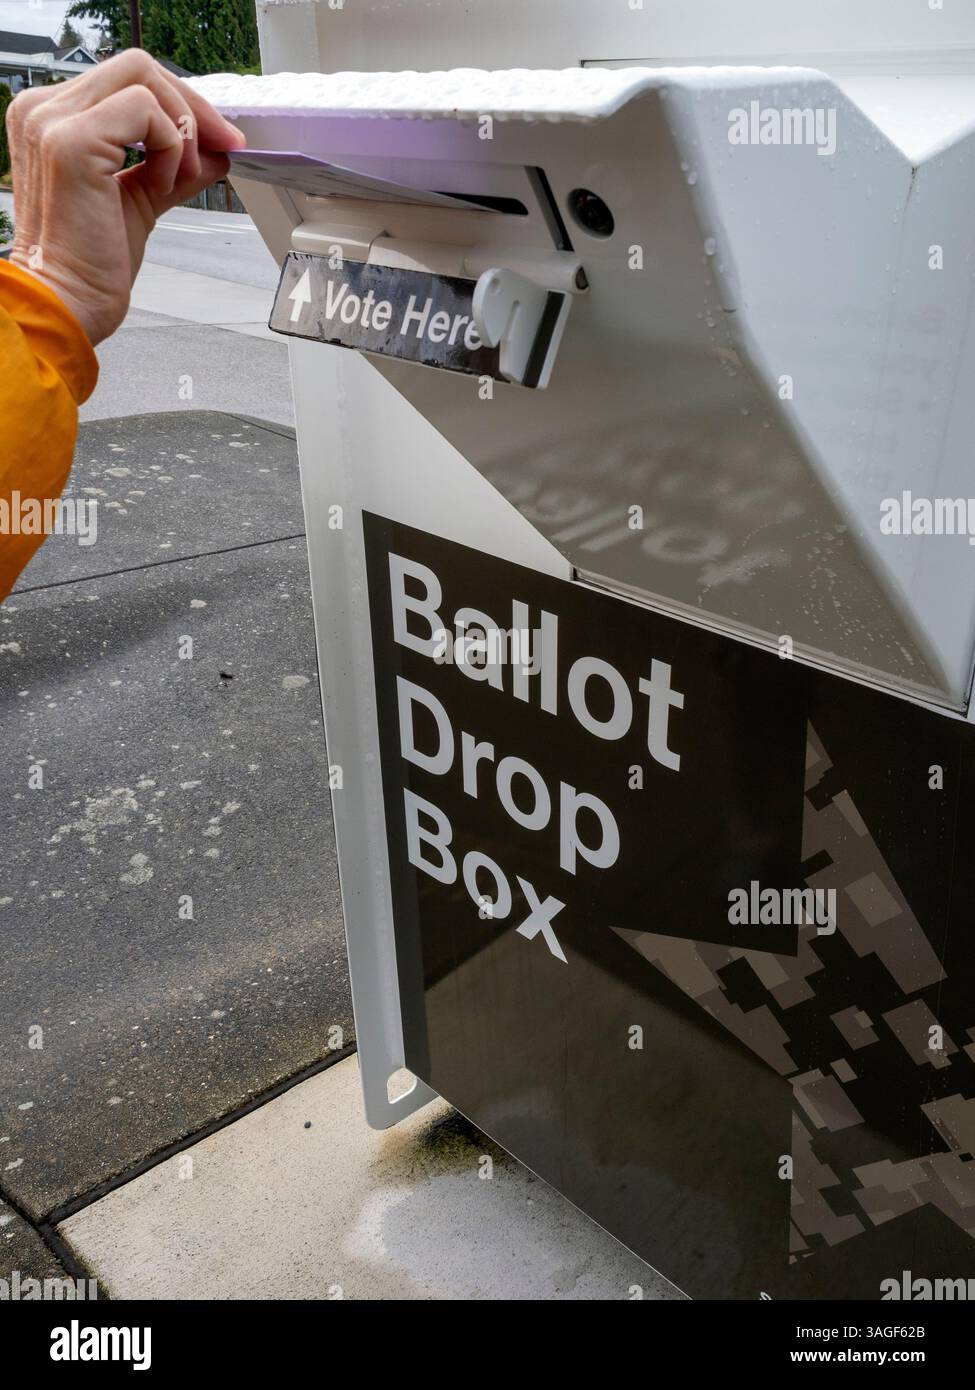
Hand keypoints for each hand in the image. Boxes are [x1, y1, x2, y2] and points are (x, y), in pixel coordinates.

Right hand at [5, 50, 245, 344]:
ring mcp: (53, 120)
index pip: (128, 78)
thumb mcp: (143, 199)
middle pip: (138, 67)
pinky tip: (162, 186)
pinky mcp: (72, 141)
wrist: (68, 302)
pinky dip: (171, 148)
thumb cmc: (91, 264)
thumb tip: (216, 152)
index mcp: (53, 117)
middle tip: (223, 147)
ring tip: (177, 181)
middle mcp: (44, 109)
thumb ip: (175, 169)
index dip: (181, 102)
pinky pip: (146, 112)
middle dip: (192, 107)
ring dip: (181, 131)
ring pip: (144, 80)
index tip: (219, 138)